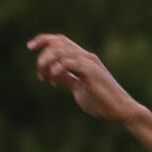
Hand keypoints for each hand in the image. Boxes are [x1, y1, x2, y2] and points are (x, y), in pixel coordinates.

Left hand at [28, 34, 143, 121]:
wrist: (121, 111)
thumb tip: (55, 74)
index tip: (30, 47)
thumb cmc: (102, 103)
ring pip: (59, 51)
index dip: (43, 40)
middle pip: (57, 42)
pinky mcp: (91, 71)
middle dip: (42, 54)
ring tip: (46, 78)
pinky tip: (56, 82)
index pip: (60, 40)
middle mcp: (86, 57)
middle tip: (41, 75)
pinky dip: (57, 70)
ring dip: (47, 63)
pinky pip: (67, 62)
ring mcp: (89, 62)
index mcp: (84, 59)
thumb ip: (68, 79)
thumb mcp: (79, 89)